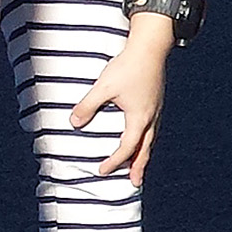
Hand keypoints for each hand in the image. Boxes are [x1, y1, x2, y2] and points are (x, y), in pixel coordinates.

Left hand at [72, 25, 171, 182]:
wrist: (151, 48)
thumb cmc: (127, 67)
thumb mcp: (103, 86)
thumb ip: (88, 105)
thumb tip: (74, 123)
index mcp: (139, 117)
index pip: (127, 147)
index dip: (114, 161)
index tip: (102, 170)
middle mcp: (151, 117)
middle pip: (146, 149)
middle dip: (139, 167)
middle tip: (135, 183)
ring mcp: (157, 110)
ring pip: (151, 139)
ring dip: (144, 154)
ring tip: (139, 165)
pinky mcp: (157, 102)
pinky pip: (152, 128)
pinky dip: (146, 140)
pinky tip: (142, 137)